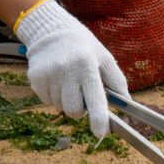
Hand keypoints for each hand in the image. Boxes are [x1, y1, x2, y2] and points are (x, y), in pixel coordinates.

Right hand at [14, 0, 128, 137]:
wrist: (51, 30)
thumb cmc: (83, 47)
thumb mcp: (104, 58)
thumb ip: (117, 82)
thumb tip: (128, 107)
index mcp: (86, 65)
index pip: (94, 99)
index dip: (98, 119)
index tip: (101, 134)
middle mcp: (65, 71)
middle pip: (75, 111)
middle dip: (81, 108)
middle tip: (82, 91)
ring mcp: (48, 76)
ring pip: (61, 108)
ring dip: (67, 100)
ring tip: (68, 79)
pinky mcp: (35, 80)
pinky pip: (48, 101)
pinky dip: (55, 95)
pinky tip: (57, 78)